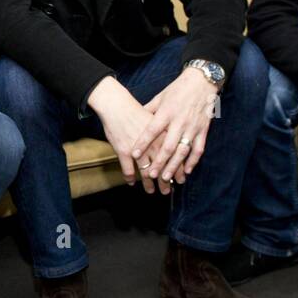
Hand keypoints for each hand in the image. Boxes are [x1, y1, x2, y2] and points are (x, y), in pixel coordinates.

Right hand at [86, 76, 173, 194]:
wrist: (118, 106)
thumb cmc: (137, 110)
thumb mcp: (158, 119)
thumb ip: (166, 131)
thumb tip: (173, 140)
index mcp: (164, 137)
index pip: (174, 158)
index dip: (177, 171)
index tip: (179, 180)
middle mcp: (154, 145)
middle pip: (162, 169)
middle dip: (165, 182)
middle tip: (167, 191)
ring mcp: (139, 150)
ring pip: (146, 173)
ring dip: (149, 184)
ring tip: (151, 191)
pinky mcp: (124, 152)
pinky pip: (128, 170)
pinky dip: (129, 178)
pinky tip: (131, 183)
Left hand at [133, 67, 218, 186]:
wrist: (201, 82)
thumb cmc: (177, 89)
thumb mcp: (160, 97)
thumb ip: (148, 110)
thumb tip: (134, 119)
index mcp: (166, 112)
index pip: (152, 130)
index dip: (143, 143)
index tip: (134, 154)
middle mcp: (179, 121)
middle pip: (168, 146)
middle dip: (159, 162)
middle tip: (150, 174)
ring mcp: (193, 127)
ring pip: (183, 150)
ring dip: (175, 166)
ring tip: (167, 177)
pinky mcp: (203, 130)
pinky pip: (198, 148)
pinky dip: (193, 160)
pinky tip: (187, 171)